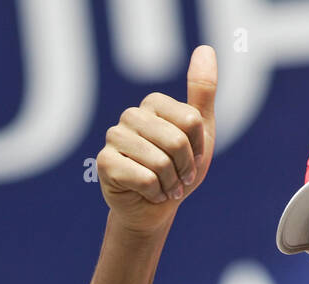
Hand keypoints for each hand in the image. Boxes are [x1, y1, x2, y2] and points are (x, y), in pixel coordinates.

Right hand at [97, 44, 216, 235]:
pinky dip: (155, 193)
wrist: (155, 210)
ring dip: (171, 184)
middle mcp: (130, 116)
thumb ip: (202, 93)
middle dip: (185, 168)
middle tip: (179, 179)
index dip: (198, 148)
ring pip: (160, 161)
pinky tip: (150, 194)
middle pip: (176, 140)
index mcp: (152, 104)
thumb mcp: (200, 132)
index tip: (192, 159)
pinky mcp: (104, 163)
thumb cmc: (178, 171)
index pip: (190, 121)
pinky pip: (144, 178)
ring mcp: (114, 138)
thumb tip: (205, 48)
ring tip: (165, 187)